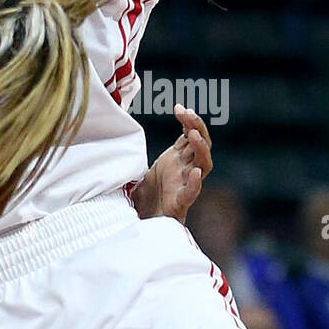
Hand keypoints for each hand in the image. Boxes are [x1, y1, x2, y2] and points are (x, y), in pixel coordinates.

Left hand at [131, 106, 212, 222]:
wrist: (144, 222)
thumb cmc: (146, 194)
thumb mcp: (142, 165)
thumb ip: (141, 151)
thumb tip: (126, 130)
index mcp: (177, 159)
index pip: (190, 136)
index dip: (189, 121)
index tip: (180, 107)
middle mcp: (185, 169)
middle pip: (201, 145)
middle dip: (197, 127)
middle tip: (188, 114)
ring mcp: (184, 185)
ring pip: (203, 165)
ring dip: (200, 149)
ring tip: (193, 135)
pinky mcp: (180, 203)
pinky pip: (191, 193)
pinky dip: (195, 183)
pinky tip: (195, 172)